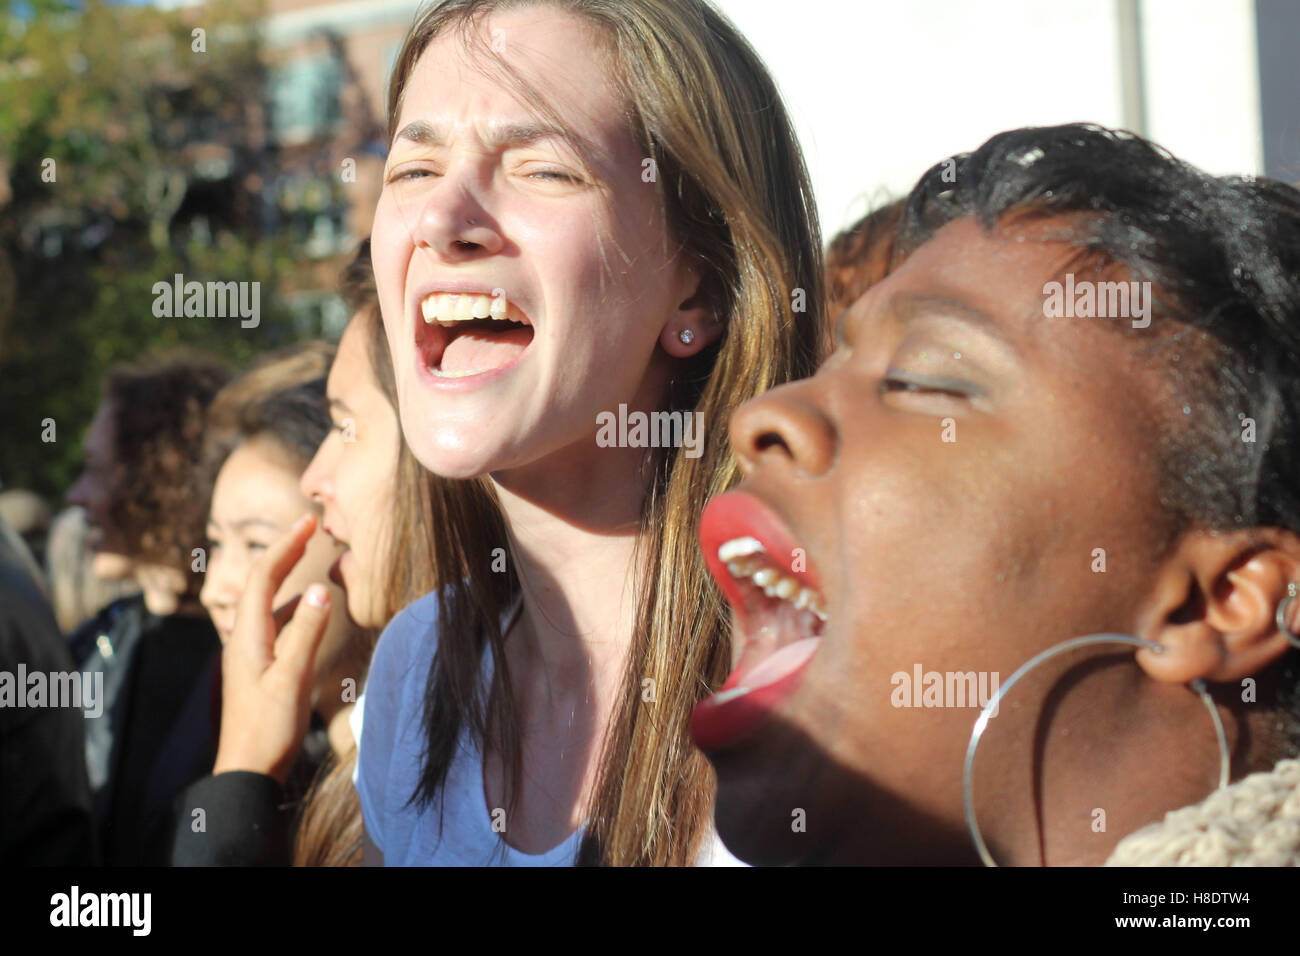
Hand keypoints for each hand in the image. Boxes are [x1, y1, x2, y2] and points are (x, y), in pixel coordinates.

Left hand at [212, 512, 331, 784]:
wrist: (248, 772)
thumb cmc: (268, 731)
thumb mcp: (292, 679)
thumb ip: (307, 633)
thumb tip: (321, 589)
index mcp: (247, 637)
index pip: (264, 577)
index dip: (286, 546)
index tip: (308, 521)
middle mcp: (244, 640)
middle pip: (262, 584)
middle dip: (284, 552)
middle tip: (308, 527)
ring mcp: (250, 655)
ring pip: (268, 603)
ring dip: (288, 576)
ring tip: (309, 558)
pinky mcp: (259, 669)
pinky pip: (275, 624)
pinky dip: (292, 605)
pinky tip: (308, 608)